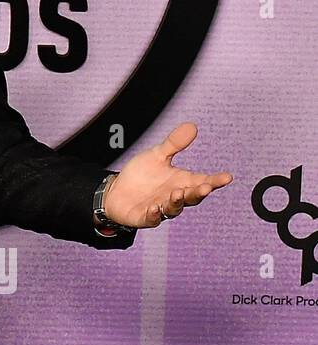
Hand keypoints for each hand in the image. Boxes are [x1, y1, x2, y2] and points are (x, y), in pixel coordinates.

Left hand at [105, 122, 232, 227]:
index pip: (203, 181)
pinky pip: (152, 218)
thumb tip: (192, 126)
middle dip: (199, 192)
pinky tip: (154, 208)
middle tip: (206, 187)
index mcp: (181, 182)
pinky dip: (154, 214)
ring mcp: (161, 208)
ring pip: (174, 208)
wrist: (116, 191)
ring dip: (177, 202)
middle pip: (192, 197)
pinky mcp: (145, 217)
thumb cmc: (141, 175)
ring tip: (177, 193)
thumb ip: (174, 144)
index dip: (216, 180)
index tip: (227, 177)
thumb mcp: (157, 155)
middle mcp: (175, 196)